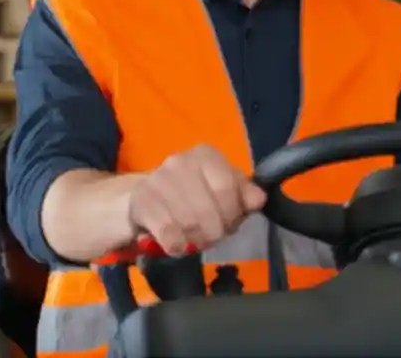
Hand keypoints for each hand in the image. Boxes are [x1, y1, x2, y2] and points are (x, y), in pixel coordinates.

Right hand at [125, 144, 266, 255]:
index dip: (232, 212)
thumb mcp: (220, 192)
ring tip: (195, 240)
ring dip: (196, 240)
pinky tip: (177, 245)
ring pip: (189, 223)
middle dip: (215, 231)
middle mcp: (180, 161)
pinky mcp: (141, 202)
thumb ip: (243, 194)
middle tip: (211, 237)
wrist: (142, 200)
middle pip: (209, 209)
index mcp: (205, 155)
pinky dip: (178, 246)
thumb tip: (259, 199)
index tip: (230, 223)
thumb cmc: (190, 196)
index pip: (228, 186)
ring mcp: (157, 180)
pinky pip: (169, 233)